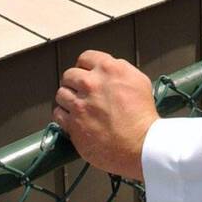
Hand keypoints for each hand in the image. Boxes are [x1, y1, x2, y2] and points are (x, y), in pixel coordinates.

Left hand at [53, 51, 159, 181]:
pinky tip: (73, 118)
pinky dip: (64, 115)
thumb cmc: (143, 117)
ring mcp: (80, 104)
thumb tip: (108, 70)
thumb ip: (120, 70)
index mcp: (108, 69)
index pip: (85, 57)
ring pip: (61, 94)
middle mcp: (91, 84)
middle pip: (69, 75)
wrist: (141, 144)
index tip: (86, 72)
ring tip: (77, 106)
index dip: (85, 66)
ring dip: (68, 99)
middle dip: (74, 82)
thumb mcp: (139, 81)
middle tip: (81, 91)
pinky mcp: (73, 124)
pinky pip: (58, 114)